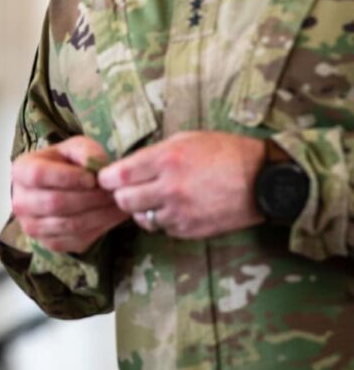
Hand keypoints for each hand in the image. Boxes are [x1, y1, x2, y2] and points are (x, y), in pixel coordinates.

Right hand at [10, 135, 128, 252]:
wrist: (58, 188)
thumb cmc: (66, 163)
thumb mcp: (74, 148)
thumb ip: (85, 151)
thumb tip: (97, 166)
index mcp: (21, 171)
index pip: (39, 175)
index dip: (67, 177)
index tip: (92, 178)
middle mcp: (20, 202)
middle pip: (55, 203)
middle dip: (89, 198)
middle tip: (114, 192)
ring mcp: (32, 226)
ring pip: (69, 224)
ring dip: (99, 215)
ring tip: (118, 204)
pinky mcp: (49, 243)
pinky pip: (76, 240)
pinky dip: (99, 229)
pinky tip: (111, 216)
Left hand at [97, 131, 263, 238]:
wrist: (264, 180)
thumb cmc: (225, 152)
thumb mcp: (186, 139)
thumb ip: (154, 153)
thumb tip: (127, 166)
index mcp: (166, 159)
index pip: (117, 175)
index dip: (106, 178)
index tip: (107, 177)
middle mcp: (170, 187)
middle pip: (123, 200)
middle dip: (121, 194)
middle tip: (129, 189)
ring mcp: (181, 211)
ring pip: (140, 218)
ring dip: (142, 209)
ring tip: (154, 198)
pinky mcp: (192, 230)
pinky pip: (162, 229)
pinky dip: (162, 220)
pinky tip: (174, 208)